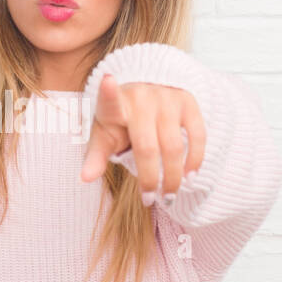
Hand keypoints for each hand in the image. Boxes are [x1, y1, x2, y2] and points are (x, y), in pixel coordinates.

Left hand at [79, 73, 206, 204]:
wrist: (148, 87)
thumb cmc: (121, 118)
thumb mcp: (105, 133)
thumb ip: (96, 156)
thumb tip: (84, 179)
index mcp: (116, 104)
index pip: (110, 98)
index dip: (108, 91)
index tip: (107, 81)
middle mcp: (142, 98)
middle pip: (147, 147)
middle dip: (150, 178)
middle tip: (150, 200)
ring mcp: (167, 99)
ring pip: (174, 146)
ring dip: (173, 176)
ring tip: (169, 196)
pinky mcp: (188, 102)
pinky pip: (197, 135)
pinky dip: (195, 159)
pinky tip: (189, 177)